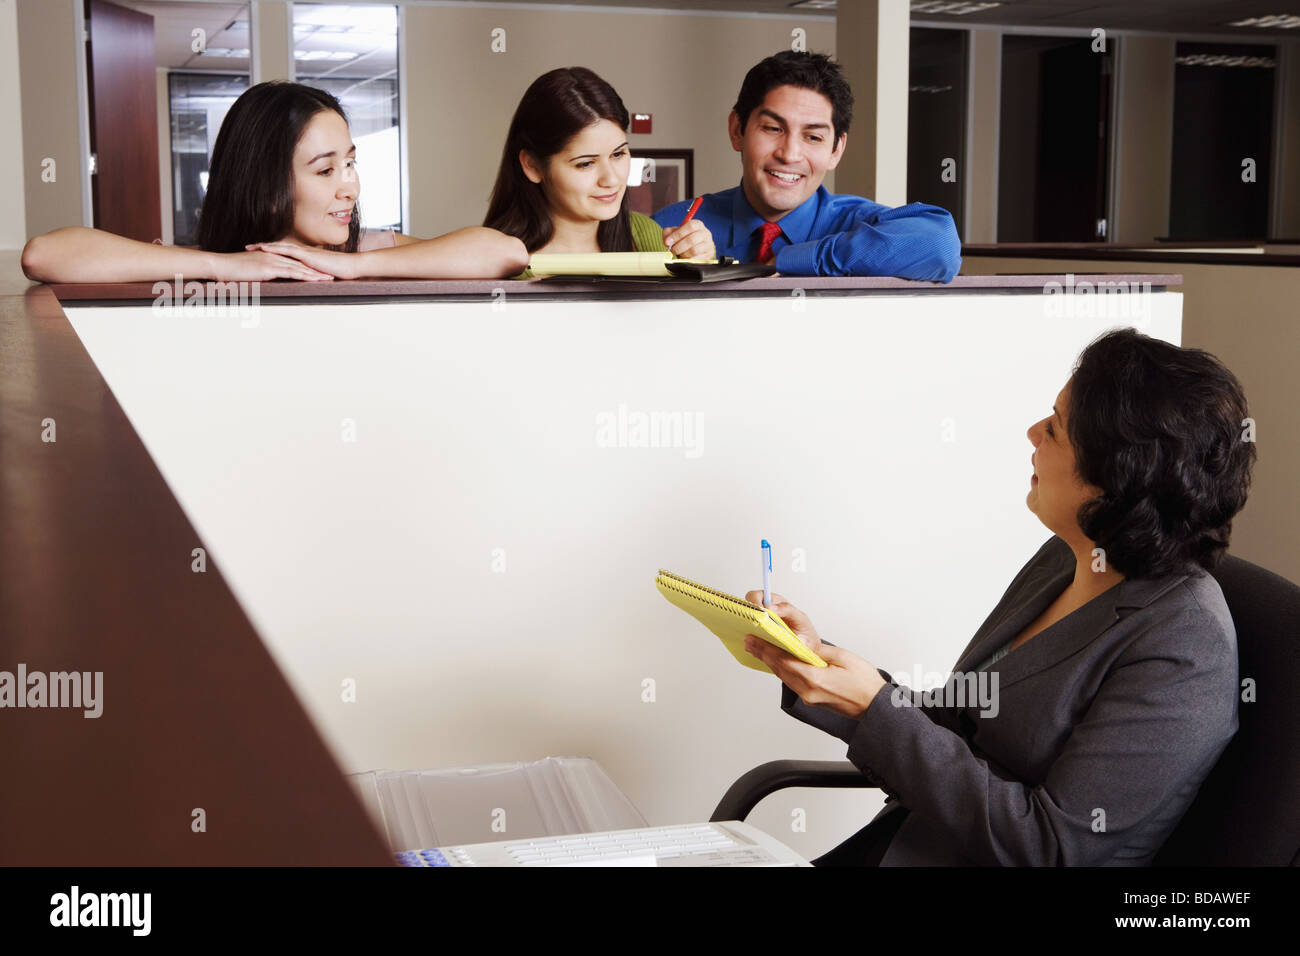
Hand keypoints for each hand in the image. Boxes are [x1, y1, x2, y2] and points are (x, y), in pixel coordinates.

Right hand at [210, 250, 334, 281]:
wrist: (220, 266)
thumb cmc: (231, 270)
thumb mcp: (249, 270)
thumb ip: (260, 272)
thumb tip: (266, 278)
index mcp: (271, 257)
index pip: (293, 262)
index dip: (307, 267)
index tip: (319, 271)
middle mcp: (274, 257)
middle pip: (300, 264)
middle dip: (316, 270)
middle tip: (330, 274)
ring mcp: (272, 261)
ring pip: (299, 268)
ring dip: (314, 274)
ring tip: (328, 278)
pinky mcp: (269, 268)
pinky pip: (290, 272)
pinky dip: (304, 276)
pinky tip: (313, 280)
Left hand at [243, 240, 357, 279]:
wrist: (350, 266)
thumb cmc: (339, 270)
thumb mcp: (321, 273)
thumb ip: (312, 273)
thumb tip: (305, 279)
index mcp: (304, 256)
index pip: (284, 253)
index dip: (270, 252)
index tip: (257, 253)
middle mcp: (302, 251)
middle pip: (278, 248)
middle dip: (262, 247)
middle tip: (247, 247)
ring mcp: (304, 252)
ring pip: (280, 247)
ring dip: (265, 246)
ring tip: (252, 247)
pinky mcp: (307, 255)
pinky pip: (288, 251)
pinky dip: (276, 249)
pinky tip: (266, 249)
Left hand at [661, 220, 714, 259]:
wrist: (697, 247)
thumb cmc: (685, 238)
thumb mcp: (676, 232)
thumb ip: (668, 233)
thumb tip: (667, 241)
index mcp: (697, 224)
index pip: (689, 226)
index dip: (677, 235)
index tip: (667, 242)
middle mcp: (705, 233)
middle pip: (691, 240)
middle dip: (678, 247)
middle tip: (672, 250)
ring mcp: (708, 244)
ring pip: (694, 250)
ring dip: (683, 254)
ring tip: (680, 254)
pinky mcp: (709, 254)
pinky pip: (697, 259)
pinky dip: (688, 260)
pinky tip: (685, 258)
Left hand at [741, 594, 886, 718]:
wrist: (875, 707)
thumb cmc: (865, 683)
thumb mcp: (843, 658)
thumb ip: (820, 652)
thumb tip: (803, 646)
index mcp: (814, 679)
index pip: (783, 661)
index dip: (766, 650)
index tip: (754, 640)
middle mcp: (808, 691)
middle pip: (780, 670)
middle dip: (764, 655)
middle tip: (750, 642)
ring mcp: (809, 698)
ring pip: (785, 677)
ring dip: (771, 663)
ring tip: (759, 649)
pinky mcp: (812, 700)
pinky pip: (793, 683)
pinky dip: (783, 671)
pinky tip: (778, 662)